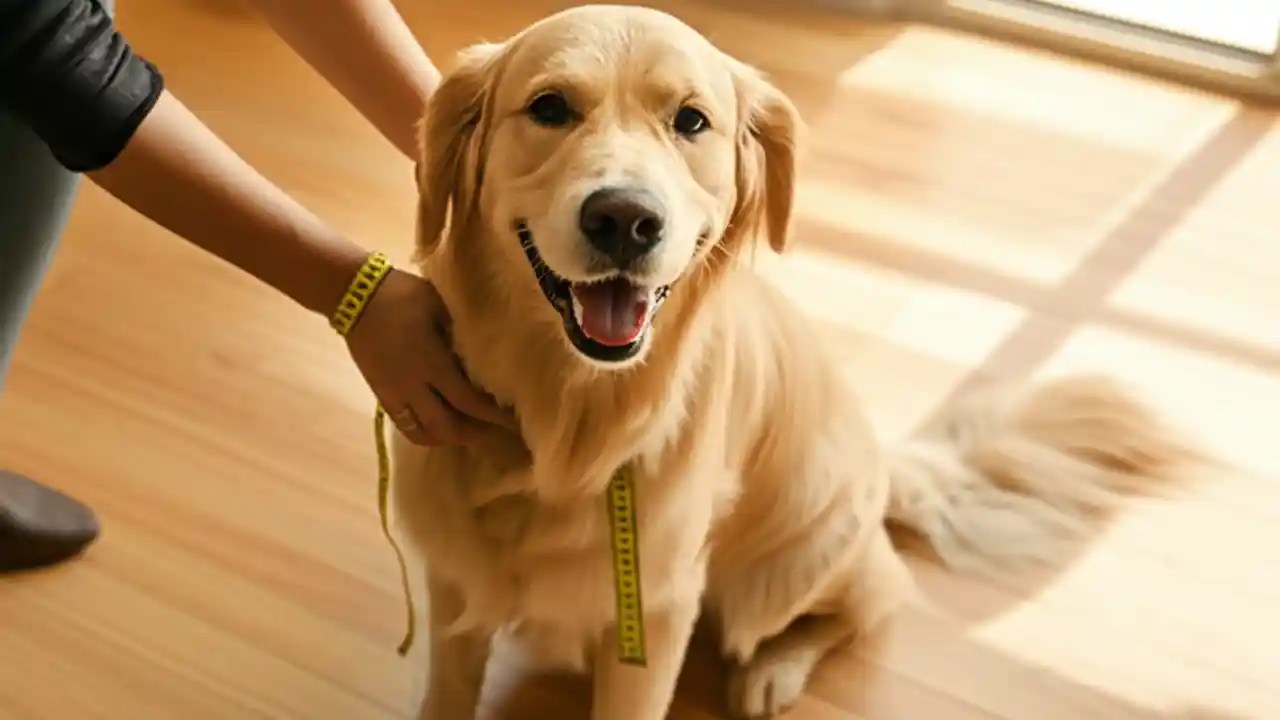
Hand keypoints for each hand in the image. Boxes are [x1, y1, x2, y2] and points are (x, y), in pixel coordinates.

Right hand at [345, 269, 514, 445]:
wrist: (354, 296)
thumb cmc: (402, 295)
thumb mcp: (440, 306)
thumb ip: (462, 332)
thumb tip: (487, 352)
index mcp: (431, 363)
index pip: (467, 401)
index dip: (492, 416)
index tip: (512, 421)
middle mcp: (412, 386)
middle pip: (446, 426)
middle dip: (474, 434)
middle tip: (495, 431)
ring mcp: (393, 393)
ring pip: (423, 433)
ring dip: (449, 438)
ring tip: (469, 433)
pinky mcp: (381, 395)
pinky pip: (405, 426)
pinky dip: (425, 434)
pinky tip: (438, 428)